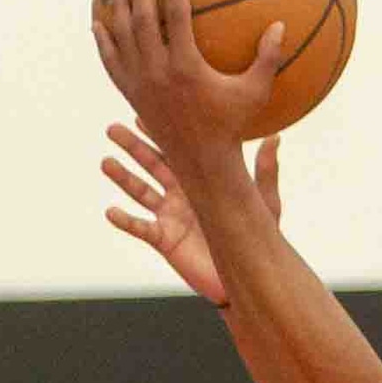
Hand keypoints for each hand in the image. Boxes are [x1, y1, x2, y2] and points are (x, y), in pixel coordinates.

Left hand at [92, 0, 289, 166]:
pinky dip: (103, 43)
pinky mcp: (131, 94)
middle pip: (142, 21)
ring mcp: (140, 85)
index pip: (176, 17)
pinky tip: (98, 25)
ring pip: (121, 39)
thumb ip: (269, 58)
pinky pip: (111, 63)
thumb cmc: (232, 125)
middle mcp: (158, 73)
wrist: (201, 162)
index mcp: (186, 68)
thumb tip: (282, 25)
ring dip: (116, 8)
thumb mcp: (255, 92)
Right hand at [99, 120, 281, 303]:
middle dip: (132, 147)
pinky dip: (125, 221)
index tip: (144, 110)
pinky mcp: (165, 240)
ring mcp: (171, 217)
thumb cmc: (257, 237)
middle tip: (112, 128)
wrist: (247, 273)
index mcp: (201, 180)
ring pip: (141, 193)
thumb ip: (265, 171)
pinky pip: (140, 228)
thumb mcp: (264, 201)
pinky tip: (110, 211)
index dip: (160, 131)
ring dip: (122, 178)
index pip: (177, 150)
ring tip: (105, 162)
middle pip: (151, 165)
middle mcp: (182, 195)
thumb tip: (276, 136)